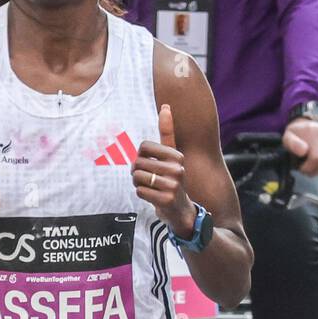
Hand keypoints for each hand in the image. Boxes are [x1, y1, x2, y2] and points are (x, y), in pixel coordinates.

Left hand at [132, 104, 197, 238]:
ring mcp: (173, 185)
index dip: (139, 156)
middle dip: (136, 172)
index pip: (144, 147)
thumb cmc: (172, 181)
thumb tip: (165, 106)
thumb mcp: (172, 157)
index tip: (146, 164)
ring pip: (137, 177)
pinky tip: (151, 197)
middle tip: (146, 179)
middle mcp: (178, 169)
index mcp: (177, 156)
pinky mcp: (166, 199)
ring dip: (137, 184)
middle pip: (138, 162)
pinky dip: (141, 194)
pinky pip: (140, 191)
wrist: (181, 211)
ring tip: (149, 187)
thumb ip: (167, 134)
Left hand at [282, 119, 317, 175]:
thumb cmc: (297, 136)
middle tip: (309, 166)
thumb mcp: (288, 139)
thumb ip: (292, 145)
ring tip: (317, 164)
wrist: (307, 126)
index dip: (308, 168)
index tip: (302, 167)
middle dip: (316, 170)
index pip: (316, 158)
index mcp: (312, 131)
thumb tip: (304, 151)